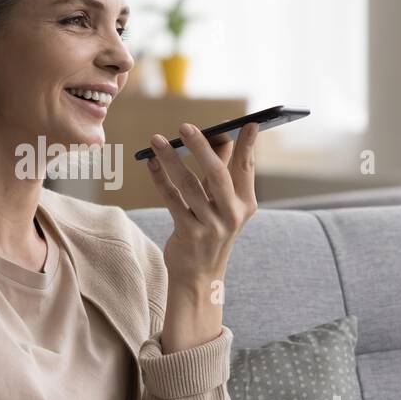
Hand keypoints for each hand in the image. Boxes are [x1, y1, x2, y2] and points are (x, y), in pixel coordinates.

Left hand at [146, 122, 257, 352]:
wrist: (200, 277)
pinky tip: (151, 163)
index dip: (248, 145)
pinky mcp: (188, 234)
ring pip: (188, 185)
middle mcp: (231, 215)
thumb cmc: (211, 232)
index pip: (247, 168)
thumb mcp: (223, 206)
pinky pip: (171, 200)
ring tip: (157, 140)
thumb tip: (221, 138)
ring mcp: (210, 226)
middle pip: (217, 175)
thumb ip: (223, 174)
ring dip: (171, 159)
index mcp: (245, 204)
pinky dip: (160, 179)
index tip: (249, 122)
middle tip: (186, 127)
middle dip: (202, 148)